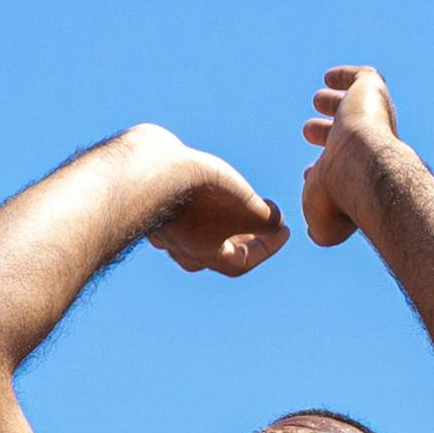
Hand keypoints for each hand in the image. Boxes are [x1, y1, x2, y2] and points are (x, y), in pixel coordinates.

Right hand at [131, 128, 286, 277]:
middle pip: (219, 252)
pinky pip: (182, 214)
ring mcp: (166, 227)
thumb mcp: (247, 208)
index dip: (269, 247)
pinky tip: (204, 192)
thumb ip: (267, 221)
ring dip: (220, 223)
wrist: (149, 170)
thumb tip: (275, 222)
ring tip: (235, 205)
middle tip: (264, 222)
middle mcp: (182, 249)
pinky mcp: (156, 204)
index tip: (285, 230)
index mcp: (206, 256)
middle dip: (245, 238)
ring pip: (197, 234)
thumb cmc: (200, 195)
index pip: (243, 262)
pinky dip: (200, 207)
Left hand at [298, 63, 403, 247]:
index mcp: (360, 174)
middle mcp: (370, 145)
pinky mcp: (371, 92)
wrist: (362, 169)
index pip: (344, 168)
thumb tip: (310, 234)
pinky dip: (347, 76)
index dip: (327, 167)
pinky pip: (362, 77)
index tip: (309, 171)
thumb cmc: (341, 200)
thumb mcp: (323, 225)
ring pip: (355, 107)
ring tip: (317, 99)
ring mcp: (373, 118)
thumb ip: (316, 228)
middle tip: (308, 130)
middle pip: (349, 136)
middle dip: (328, 133)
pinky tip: (330, 77)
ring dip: (335, 104)